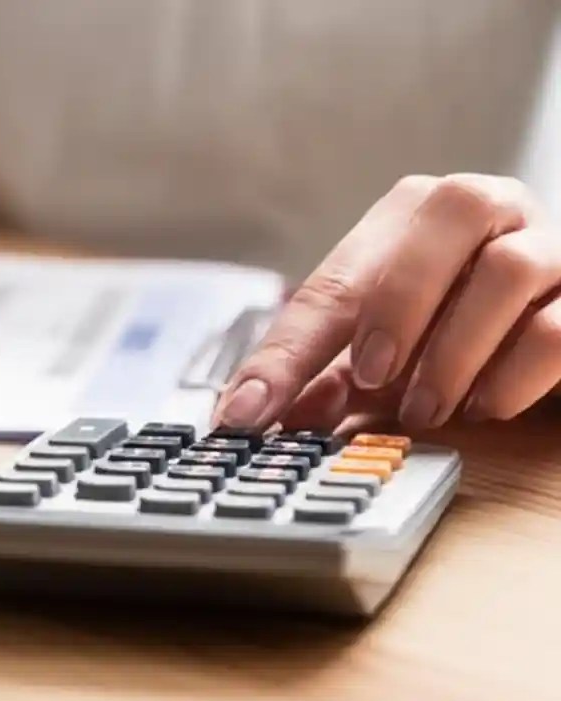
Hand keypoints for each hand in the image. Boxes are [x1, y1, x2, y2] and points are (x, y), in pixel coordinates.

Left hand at [214, 173, 560, 432]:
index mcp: (415, 216)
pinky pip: (560, 327)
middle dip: (399, 302)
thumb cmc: (453, 333)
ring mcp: (551, 248)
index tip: (246, 412)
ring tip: (426, 408)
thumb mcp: (381, 357)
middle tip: (371, 376)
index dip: (285, 353)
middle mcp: (490, 212)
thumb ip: (323, 379)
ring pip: (511, 268)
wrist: (554, 327)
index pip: (338, 278)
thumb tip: (254, 413)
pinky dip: (514, 373)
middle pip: (452, 211)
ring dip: (455, 348)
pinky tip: (485, 405)